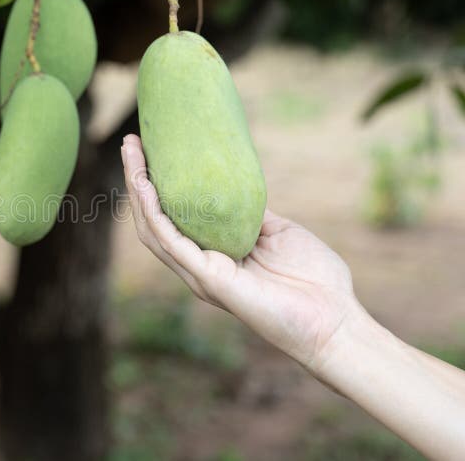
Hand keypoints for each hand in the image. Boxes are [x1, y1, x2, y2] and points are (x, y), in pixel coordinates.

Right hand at [121, 134, 362, 371]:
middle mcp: (199, 265)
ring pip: (153, 227)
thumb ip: (251, 214)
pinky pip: (171, 241)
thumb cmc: (314, 282)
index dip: (157, 185)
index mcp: (213, 256)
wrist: (334, 320)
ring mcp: (200, 273)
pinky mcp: (208, 278)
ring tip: (130, 153)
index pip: (172, 218)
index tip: (151, 147)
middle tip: (130, 143)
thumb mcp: (278, 232)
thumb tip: (236, 186)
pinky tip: (145, 186)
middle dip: (138, 179)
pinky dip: (154, 212)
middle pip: (153, 219)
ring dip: (137, 188)